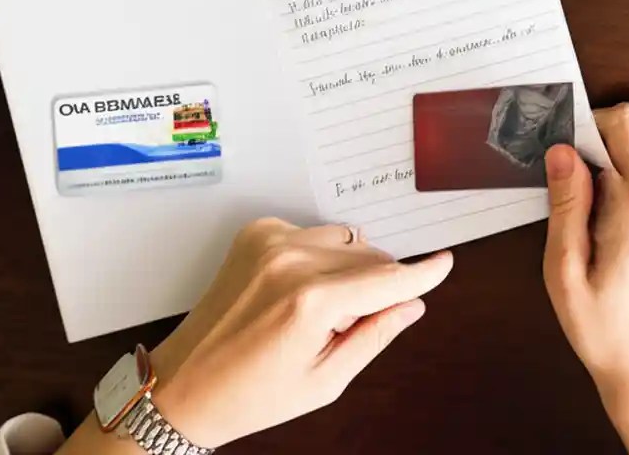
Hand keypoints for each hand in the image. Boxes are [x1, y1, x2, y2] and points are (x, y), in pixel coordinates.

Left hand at [143, 218, 452, 447]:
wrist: (184, 386)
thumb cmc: (251, 394)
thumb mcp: (326, 380)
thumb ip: (375, 336)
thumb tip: (412, 304)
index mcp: (311, 302)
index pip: (388, 279)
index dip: (422, 274)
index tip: (444, 263)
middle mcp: (291, 261)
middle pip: (372, 258)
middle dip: (376, 287)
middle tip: (346, 326)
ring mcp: (271, 242)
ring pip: (347, 242)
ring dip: (349, 269)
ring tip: (319, 310)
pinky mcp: (256, 234)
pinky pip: (315, 234)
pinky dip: (319, 256)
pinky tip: (297, 289)